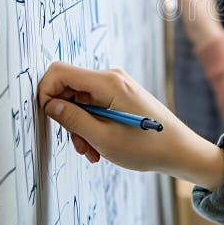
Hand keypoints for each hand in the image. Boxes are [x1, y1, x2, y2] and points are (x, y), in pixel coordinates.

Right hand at [38, 62, 223, 188]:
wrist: (179, 150)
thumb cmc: (146, 147)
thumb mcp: (102, 138)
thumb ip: (72, 119)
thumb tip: (49, 105)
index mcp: (107, 82)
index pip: (59, 72)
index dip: (44, 92)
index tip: (45, 118)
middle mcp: (111, 78)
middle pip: (69, 88)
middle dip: (66, 118)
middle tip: (78, 146)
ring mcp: (117, 86)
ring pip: (80, 101)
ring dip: (80, 127)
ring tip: (93, 152)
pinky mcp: (121, 95)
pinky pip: (94, 106)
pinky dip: (91, 126)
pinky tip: (100, 147)